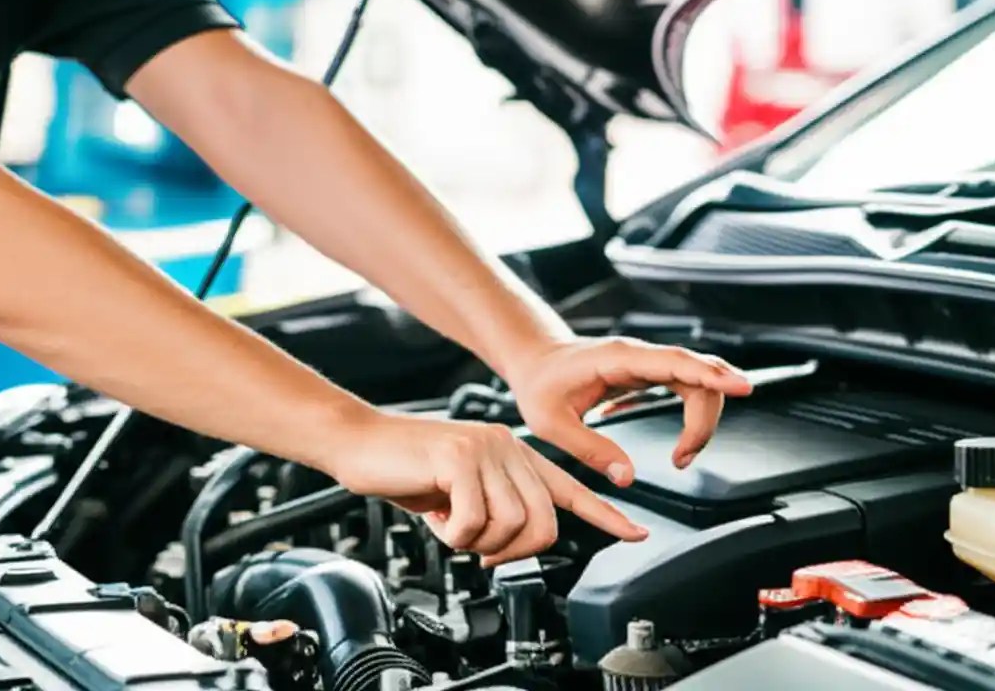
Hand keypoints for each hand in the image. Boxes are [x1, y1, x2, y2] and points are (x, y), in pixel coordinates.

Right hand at [322, 412, 647, 566]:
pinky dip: (450, 533)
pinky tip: (433, 511)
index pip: (570, 488)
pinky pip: (472, 523)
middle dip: (509, 550)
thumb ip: (493, 511)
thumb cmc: (404, 470)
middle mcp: (508, 447)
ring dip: (473, 540)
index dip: (606, 515)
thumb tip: (508, 547)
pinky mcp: (461, 458)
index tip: (636, 532)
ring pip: (509, 527)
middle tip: (475, 546)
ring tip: (447, 520)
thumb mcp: (459, 495)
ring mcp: (486, 449)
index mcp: (513, 455)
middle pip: (542, 525)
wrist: (359, 443)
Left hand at [505, 336, 752, 485]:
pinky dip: (694, 414)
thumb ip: (589, 450)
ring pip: (698, 382)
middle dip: (705, 418)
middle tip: (684, 458)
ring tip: (681, 456)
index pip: (676, 362)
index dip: (712, 375)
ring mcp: (648, 364)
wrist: (534, 360)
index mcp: (619, 358)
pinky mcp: (650, 374)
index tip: (742, 387)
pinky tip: (681, 440)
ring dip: (701, 419)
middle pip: (699, 376)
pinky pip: (687, 387)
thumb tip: (626, 476)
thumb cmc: (540, 383)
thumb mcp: (552, 423)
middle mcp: (640, 356)